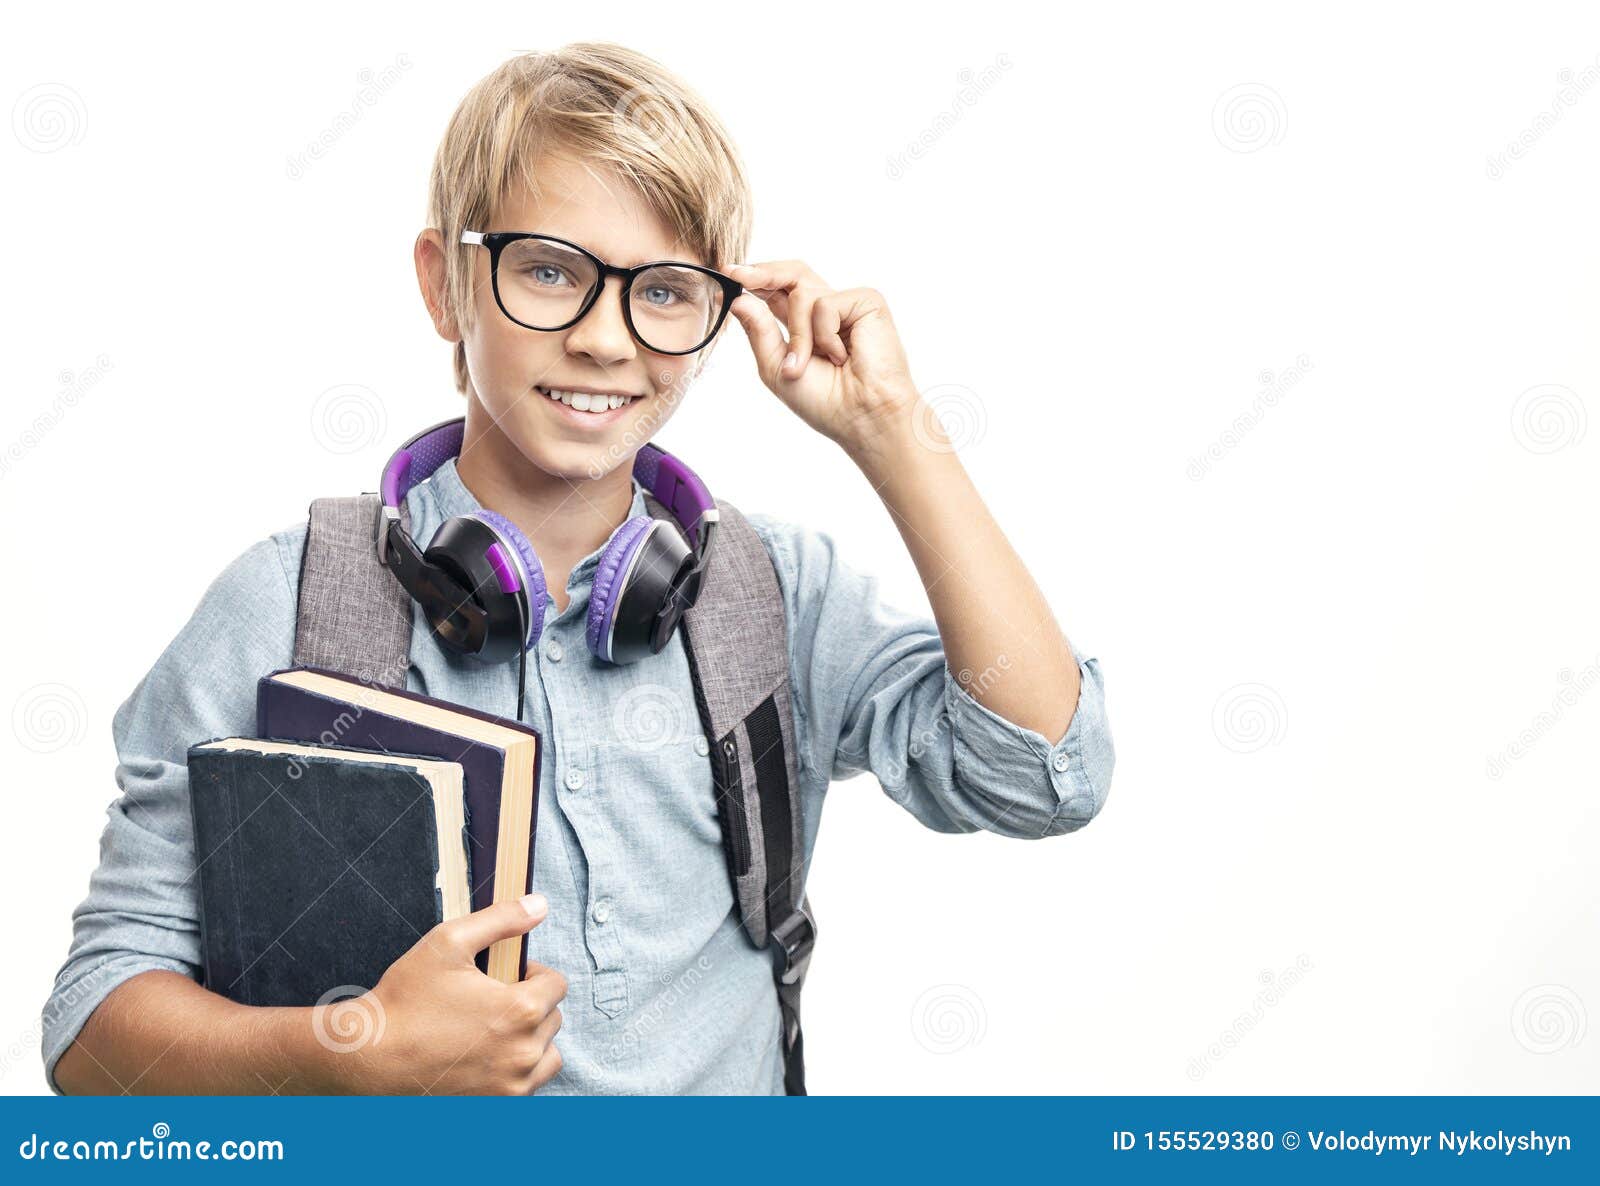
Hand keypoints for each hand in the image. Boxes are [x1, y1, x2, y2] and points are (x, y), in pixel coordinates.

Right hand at [325, 894, 566, 1094]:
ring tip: (494, 1033)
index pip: (558, 985)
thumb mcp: (448, 944)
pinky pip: (526, 1088)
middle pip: (553, 1020)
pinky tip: (482, 1061)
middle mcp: (524, 1054)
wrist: (366, 1060)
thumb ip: (500, 919)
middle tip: (492, 1003)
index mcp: (520, 1011)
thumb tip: (539, 904)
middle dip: (531, 1006)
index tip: (509, 976)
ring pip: (547, 1057)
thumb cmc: (404, 1001)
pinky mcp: (496, 1111)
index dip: (534, 974)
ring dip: (531, 1042)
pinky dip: (514, 1074)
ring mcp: (511, 1089)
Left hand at [726, 260, 922, 460]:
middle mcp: (827, 312)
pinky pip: (826, 304)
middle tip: (736, 274)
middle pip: (792, 274)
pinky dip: (824, 334)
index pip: (778, 291)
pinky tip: (842, 357)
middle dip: (763, 272)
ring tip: (803, 366)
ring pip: (802, 293)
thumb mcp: (776, 368)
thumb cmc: (826, 402)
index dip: (754, 281)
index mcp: (805, 326)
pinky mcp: (866, 302)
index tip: (728, 275)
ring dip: (797, 335)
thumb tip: (738, 300)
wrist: (862, 416)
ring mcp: (847, 305)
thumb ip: (759, 332)